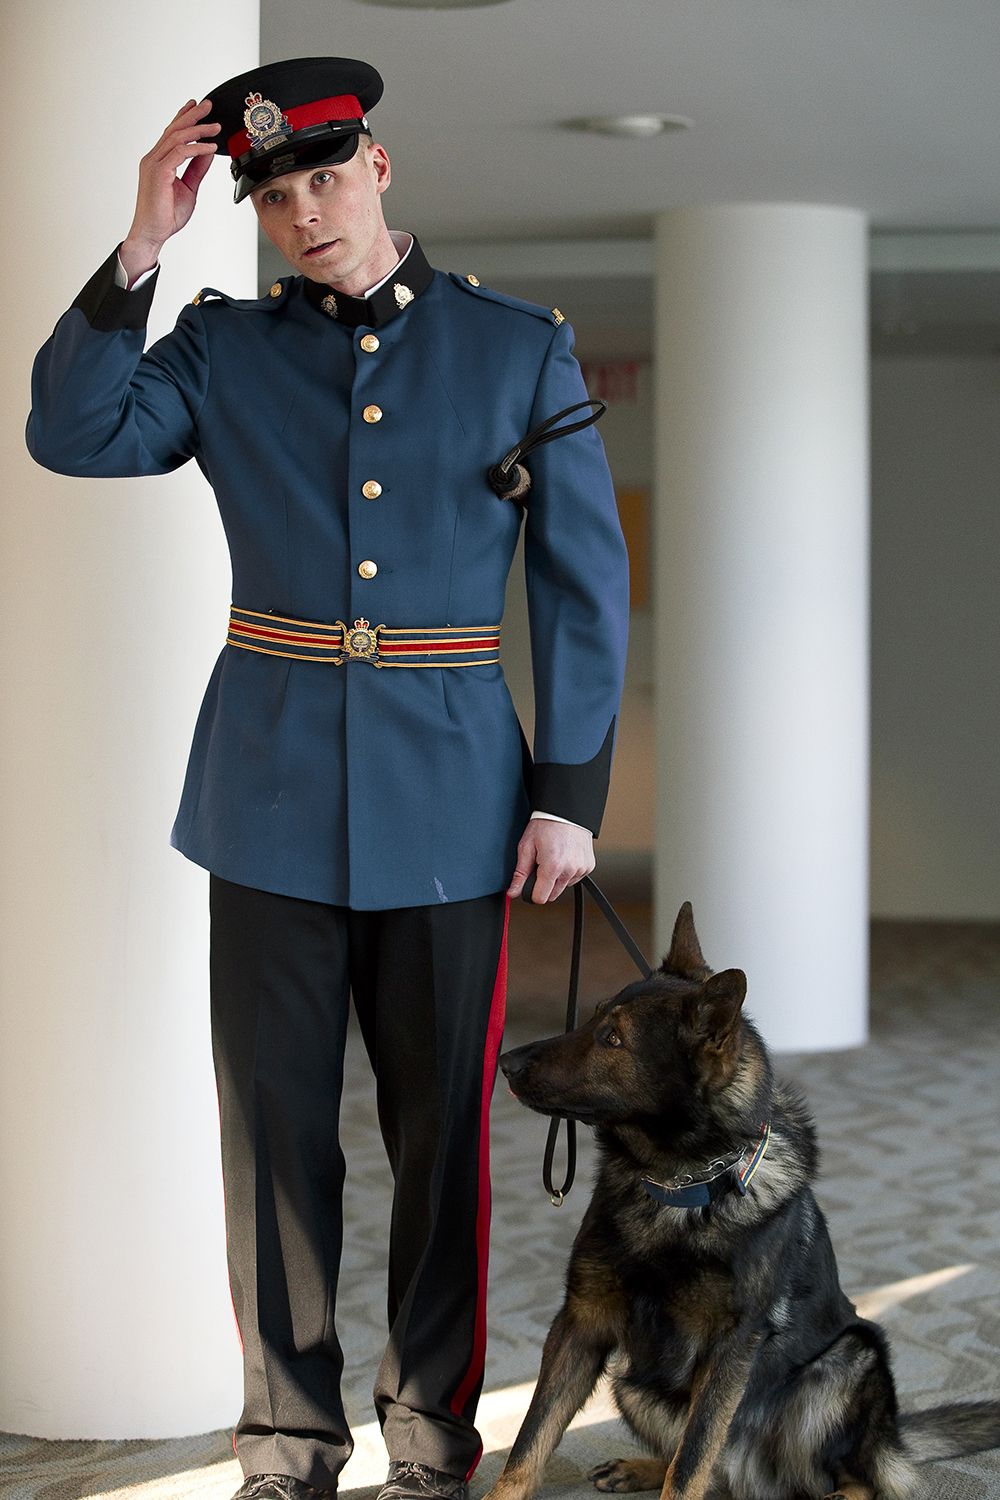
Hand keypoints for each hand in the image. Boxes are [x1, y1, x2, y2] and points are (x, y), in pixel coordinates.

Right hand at [120, 99, 220, 282]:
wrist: (153, 233)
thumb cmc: (165, 215)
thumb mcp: (189, 188)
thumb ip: (197, 169)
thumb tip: (207, 153)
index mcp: (158, 161)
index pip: (171, 133)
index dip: (184, 118)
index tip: (197, 107)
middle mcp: (153, 159)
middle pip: (174, 129)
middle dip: (192, 115)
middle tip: (208, 105)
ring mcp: (154, 164)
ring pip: (177, 137)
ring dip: (198, 129)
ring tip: (215, 126)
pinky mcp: (159, 173)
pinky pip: (180, 153)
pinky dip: (197, 148)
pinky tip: (209, 147)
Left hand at [507, 818, 594, 903]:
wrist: (566, 812)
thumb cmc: (546, 825)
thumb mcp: (526, 847)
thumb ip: (520, 873)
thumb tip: (513, 892)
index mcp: (553, 866)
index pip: (540, 898)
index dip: (531, 892)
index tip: (529, 883)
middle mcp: (570, 870)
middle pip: (552, 895)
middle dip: (544, 885)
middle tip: (541, 865)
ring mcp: (581, 869)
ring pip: (563, 887)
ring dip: (556, 878)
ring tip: (553, 858)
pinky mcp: (589, 866)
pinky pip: (574, 879)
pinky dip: (568, 872)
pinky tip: (564, 857)